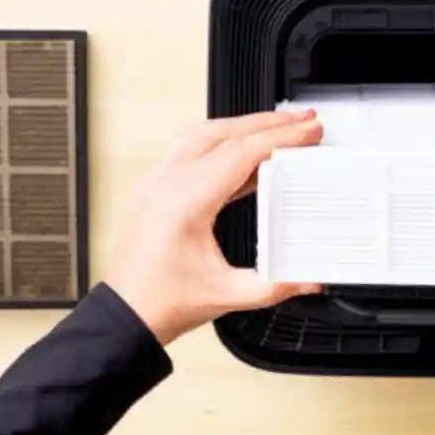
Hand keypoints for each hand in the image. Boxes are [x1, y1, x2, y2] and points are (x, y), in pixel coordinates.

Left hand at [105, 111, 324, 344]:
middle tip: (301, 121)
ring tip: (276, 128)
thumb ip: (276, 285)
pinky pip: (188, 150)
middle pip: (223, 133)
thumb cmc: (162, 303)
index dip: (281, 138)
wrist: (126, 314)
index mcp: (185, 201)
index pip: (241, 152)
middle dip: (267, 123)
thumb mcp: (229, 294)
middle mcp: (166, 182)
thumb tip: (309, 278)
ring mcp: (155, 182)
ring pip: (202, 134)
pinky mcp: (153, 188)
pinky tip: (245, 156)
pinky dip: (220, 144)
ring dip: (241, 127)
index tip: (307, 131)